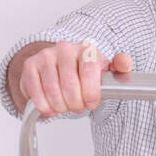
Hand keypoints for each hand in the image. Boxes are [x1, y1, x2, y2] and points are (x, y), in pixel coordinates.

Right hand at [19, 41, 133, 117]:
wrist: (59, 67)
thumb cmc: (84, 72)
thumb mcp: (105, 70)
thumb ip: (120, 67)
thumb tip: (125, 63)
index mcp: (86, 49)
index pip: (89, 71)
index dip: (91, 93)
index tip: (91, 102)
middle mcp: (65, 48)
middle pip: (70, 86)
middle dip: (76, 103)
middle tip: (78, 105)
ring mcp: (46, 56)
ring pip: (52, 91)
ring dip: (61, 106)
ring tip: (66, 105)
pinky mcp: (30, 66)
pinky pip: (36, 93)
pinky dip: (44, 106)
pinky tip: (51, 107)